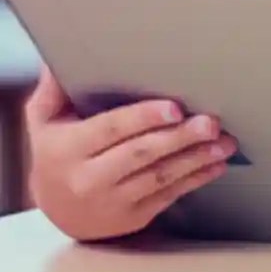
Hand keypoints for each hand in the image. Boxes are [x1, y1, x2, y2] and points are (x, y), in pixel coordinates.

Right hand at [25, 64, 236, 241]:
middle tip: (211, 123)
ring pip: (160, 177)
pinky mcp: (134, 217)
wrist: (58, 213)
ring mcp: (112, 201)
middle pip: (141, 153)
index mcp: (66, 149)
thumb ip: (55, 90)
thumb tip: (59, 54)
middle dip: (180, 137)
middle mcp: (88, 178)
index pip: (109, 129)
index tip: (174, 108)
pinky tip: (216, 164)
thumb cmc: (57, 155)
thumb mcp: (44, 122)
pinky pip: (169, 196)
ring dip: (196, 158)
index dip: (143, 118)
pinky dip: (196, 179)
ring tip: (224, 143)